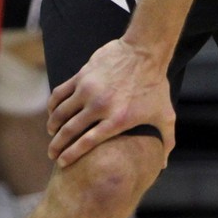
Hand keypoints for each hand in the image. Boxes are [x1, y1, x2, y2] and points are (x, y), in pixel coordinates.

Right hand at [45, 37, 174, 167]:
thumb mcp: (165, 116)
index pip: (86, 143)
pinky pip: (59, 94)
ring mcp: (88, 90)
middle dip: (57, 146)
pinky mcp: (82, 76)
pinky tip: (53, 112)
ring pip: (61, 113)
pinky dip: (53, 105)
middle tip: (51, 154)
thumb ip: (166, 141)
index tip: (62, 162)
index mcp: (117, 120)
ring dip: (52, 126)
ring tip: (52, 133)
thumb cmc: (156, 85)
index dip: (70, 155)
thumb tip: (162, 165)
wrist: (145, 52)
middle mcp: (100, 107)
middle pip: (69, 131)